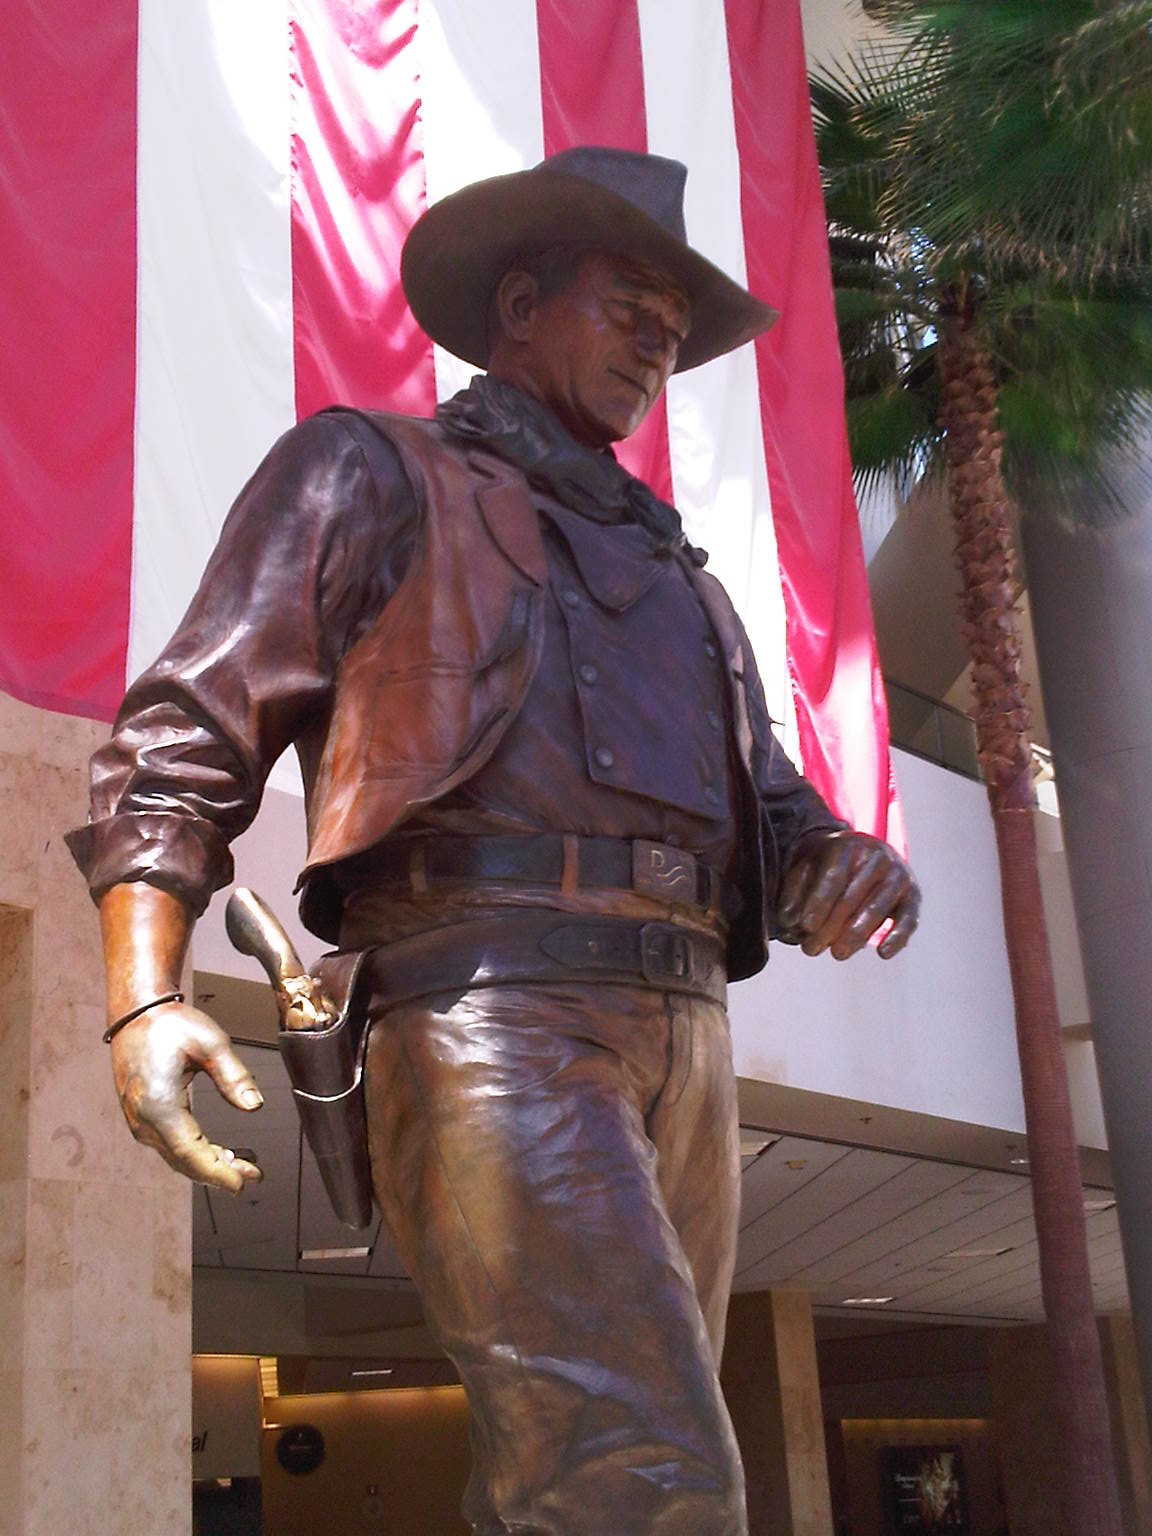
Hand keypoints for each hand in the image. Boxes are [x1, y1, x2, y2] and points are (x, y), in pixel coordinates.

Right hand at [110, 1000, 264, 1191]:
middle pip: (184, 1161)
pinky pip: (169, 1145)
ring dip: (208, 1165)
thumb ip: (233, 1075)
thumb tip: (255, 1106)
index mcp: (159, 1104)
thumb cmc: (169, 1025)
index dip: (217, 1173)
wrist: (136, 1014)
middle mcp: (144, 1120)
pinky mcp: (142, 1117)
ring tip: (242, 1168)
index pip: (191, 1153)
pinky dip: (194, 1154)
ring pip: (176, 1156)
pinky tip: (218, 1154)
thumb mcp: (209, 1042)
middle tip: (251, 1176)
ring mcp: (139, 1121)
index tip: (241, 1183)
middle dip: (219, 1173)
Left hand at [776, 829, 919, 960]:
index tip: (805, 927)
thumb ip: (795, 890)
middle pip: (852, 896)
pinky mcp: (913, 896)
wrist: (866, 853)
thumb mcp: (808, 867)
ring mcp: (898, 876)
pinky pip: (908, 919)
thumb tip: (787, 919)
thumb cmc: (829, 865)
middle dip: (830, 927)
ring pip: (877, 909)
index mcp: (849, 846)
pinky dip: (897, 937)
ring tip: (837, 954)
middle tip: (811, 949)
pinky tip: (882, 953)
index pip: (834, 876)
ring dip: (856, 936)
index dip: (818, 903)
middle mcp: (877, 857)